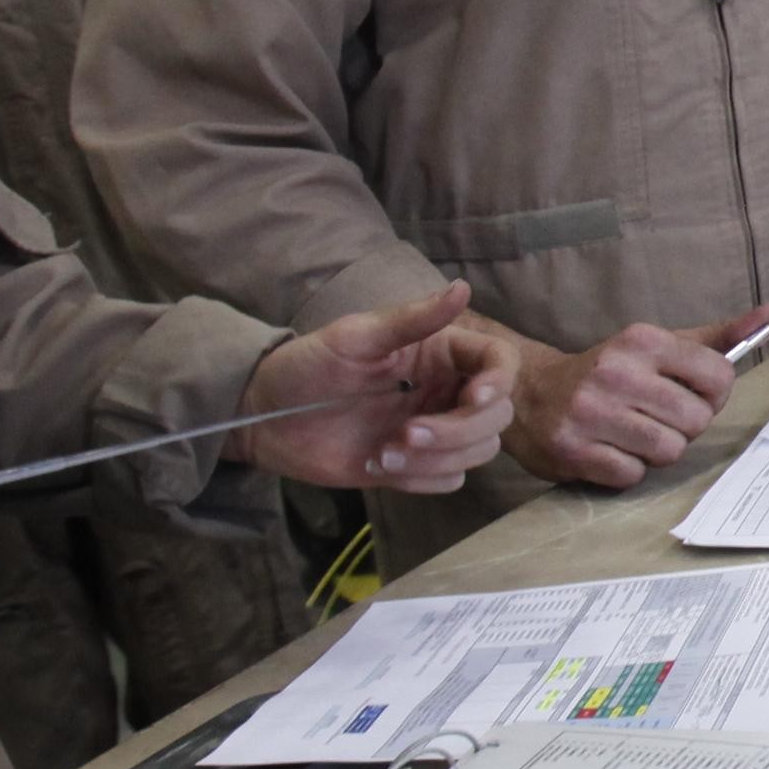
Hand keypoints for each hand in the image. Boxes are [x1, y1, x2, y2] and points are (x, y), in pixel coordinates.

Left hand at [236, 284, 521, 495]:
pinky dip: (422, 478)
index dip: (499, 382)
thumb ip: (413, 318)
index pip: (499, 363)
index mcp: (440, 353)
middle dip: (457, 431)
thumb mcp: (357, 337)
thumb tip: (463, 287)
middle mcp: (445, 391)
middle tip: (405, 434)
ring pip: (478, 451)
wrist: (268, 420)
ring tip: (385, 452)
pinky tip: (379, 464)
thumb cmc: (307, 366)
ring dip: (438, 458)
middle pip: (496, 417)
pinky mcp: (416, 467)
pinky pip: (450, 481)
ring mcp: (433, 432)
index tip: (474, 398)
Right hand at [508, 306, 768, 485]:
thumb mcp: (658, 345)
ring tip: (633, 434)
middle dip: (685, 426)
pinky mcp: (574, 450)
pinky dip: (628, 469)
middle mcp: (615, 372)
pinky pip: (632, 475)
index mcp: (642, 341)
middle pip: (696, 419)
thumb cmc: (609, 372)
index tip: (693, 395)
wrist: (530, 393)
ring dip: (658, 450)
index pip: (718, 377)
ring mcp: (591, 412)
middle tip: (658, 418)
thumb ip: (717, 336)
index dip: (713, 396)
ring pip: (669, 451)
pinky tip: (609, 449)